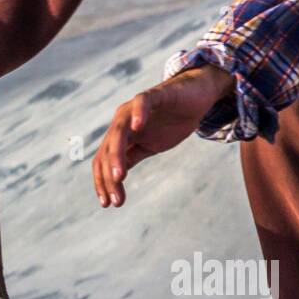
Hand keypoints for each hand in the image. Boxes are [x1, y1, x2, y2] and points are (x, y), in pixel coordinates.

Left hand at [92, 65, 233, 207]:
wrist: (196, 97)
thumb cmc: (170, 122)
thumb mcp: (149, 146)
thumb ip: (131, 158)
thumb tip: (114, 180)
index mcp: (120, 136)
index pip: (103, 160)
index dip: (102, 182)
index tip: (108, 204)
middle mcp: (122, 122)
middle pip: (107, 150)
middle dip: (109, 177)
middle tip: (116, 200)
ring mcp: (136, 108)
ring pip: (118, 131)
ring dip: (116, 155)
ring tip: (119, 176)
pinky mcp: (155, 95)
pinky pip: (142, 102)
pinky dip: (138, 113)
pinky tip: (137, 126)